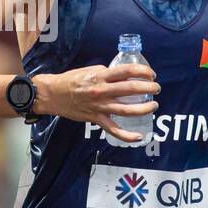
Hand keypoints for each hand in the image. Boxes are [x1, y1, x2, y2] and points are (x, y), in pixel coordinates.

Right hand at [36, 64, 160, 143]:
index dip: (143, 72)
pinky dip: (126, 135)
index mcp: (100, 76)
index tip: (151, 74)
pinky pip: (113, 129)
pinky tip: (138, 136)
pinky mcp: (95, 118)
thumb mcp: (88, 70)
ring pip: (126, 110)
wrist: (52, 94)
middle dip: (148, 89)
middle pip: (131, 89)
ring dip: (144, 108)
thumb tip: (119, 76)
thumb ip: (105, 73)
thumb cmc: (70, 80)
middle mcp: (101, 91)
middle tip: (156, 89)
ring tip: (153, 106)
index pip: (127, 71)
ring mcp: (99, 106)